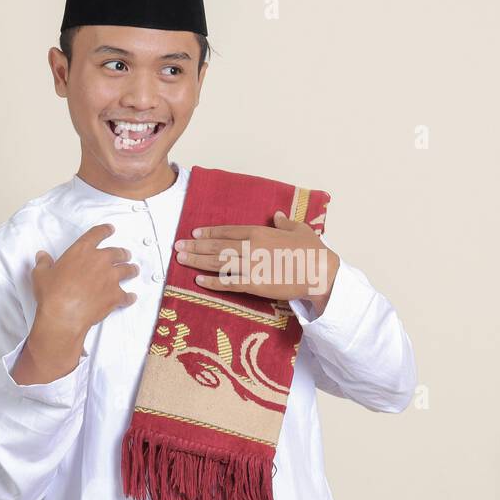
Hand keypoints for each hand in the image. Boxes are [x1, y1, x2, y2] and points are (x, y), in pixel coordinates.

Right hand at [13, 223, 136, 383]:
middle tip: (125, 254)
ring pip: (127, 270)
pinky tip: (131, 297)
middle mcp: (100, 261)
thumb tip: (42, 256)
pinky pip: (127, 295)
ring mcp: (110, 278)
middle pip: (117, 252)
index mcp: (82, 251)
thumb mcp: (41, 274)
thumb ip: (44, 263)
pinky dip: (130, 297)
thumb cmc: (52, 293)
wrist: (64, 315)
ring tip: (133, 270)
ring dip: (131, 269)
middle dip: (122, 253)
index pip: (97, 234)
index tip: (110, 229)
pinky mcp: (115, 295)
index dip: (105, 230)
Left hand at [174, 211, 339, 313]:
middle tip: (178, 245)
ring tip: (181, 258)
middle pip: (218, 245)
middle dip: (196, 245)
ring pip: (218, 262)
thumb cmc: (313, 251)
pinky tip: (198, 280)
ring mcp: (251, 266)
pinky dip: (212, 282)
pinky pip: (228, 283)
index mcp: (261, 232)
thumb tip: (277, 215)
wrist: (320, 273)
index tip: (195, 232)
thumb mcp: (300, 229)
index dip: (210, 231)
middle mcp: (252, 247)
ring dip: (197, 260)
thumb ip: (285, 222)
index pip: (229, 230)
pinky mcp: (254, 284)